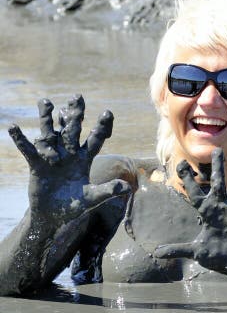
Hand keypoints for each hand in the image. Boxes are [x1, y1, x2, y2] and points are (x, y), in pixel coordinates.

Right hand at [8, 95, 128, 223]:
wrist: (53, 215)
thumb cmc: (75, 206)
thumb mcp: (92, 198)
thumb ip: (107, 191)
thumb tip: (126, 187)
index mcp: (85, 159)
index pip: (95, 139)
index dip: (101, 127)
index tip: (108, 112)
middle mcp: (69, 153)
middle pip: (72, 130)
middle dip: (75, 114)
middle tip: (78, 97)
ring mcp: (52, 156)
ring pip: (50, 133)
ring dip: (46, 118)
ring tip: (45, 101)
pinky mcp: (35, 163)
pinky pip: (28, 149)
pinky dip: (20, 139)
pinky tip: (13, 127)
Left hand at [153, 149, 226, 281]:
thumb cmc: (217, 256)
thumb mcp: (196, 251)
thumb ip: (178, 249)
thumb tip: (156, 252)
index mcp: (208, 213)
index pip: (195, 193)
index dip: (188, 180)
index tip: (180, 164)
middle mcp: (222, 209)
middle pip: (219, 184)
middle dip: (218, 167)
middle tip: (217, 150)